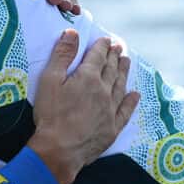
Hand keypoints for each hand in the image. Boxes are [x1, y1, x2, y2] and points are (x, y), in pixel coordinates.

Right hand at [26, 31, 139, 183]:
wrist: (58, 150)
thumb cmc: (50, 115)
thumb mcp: (49, 80)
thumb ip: (62, 55)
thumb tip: (72, 33)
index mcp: (88, 78)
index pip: (98, 57)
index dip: (102, 46)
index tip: (106, 39)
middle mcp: (104, 91)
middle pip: (111, 70)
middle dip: (115, 57)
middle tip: (119, 47)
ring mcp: (110, 110)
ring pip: (120, 86)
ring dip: (124, 73)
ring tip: (127, 62)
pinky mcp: (112, 128)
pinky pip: (125, 111)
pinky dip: (131, 101)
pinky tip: (135, 94)